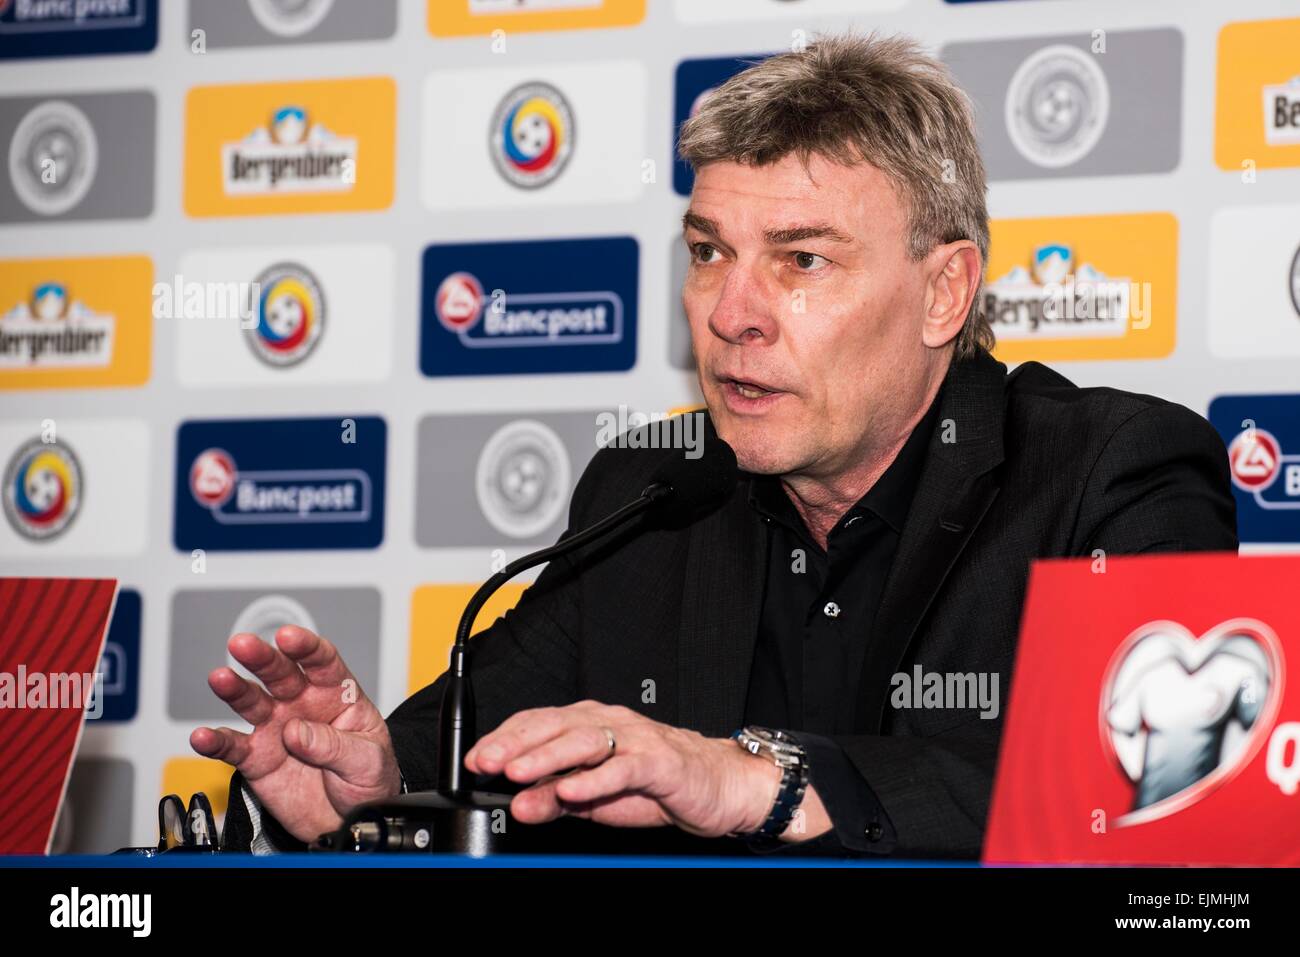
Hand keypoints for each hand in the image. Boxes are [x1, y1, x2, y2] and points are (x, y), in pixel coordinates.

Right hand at [189, 625, 401, 843]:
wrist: (349, 819)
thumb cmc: (367, 780)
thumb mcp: (368, 761)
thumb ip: (335, 745)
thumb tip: (296, 731)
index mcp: (337, 695)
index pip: (323, 662)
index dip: (306, 648)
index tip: (289, 637)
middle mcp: (302, 705)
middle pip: (281, 674)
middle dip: (263, 658)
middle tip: (244, 644)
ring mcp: (276, 728)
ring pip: (252, 702)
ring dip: (235, 690)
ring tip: (220, 679)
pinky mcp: (256, 758)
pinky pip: (232, 748)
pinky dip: (215, 742)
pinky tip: (202, 737)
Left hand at [464, 700, 813, 838]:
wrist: (718, 786)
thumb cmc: (656, 783)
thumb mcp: (594, 797)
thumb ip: (555, 798)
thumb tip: (518, 804)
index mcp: (590, 724)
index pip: (538, 723)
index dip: (504, 738)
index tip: (475, 760)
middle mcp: (610, 723)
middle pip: (555, 726)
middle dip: (515, 744)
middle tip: (486, 762)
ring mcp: (635, 739)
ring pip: (584, 741)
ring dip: (547, 756)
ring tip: (517, 772)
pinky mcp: (658, 762)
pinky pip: (623, 768)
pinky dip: (594, 779)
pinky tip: (570, 790)